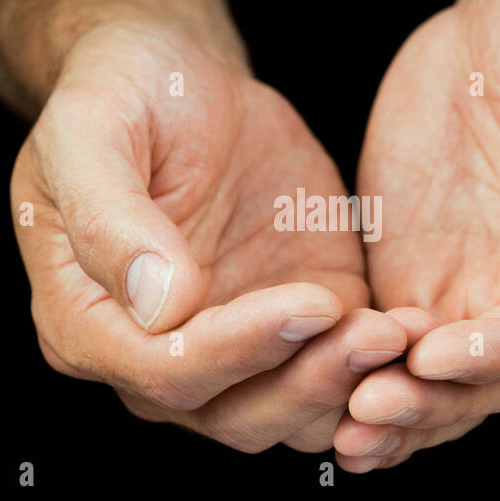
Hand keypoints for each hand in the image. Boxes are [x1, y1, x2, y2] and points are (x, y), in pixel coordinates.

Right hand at [11, 19, 405, 452]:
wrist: (182, 84)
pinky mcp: (295, 331)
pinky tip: (413, 329)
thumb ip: (108, 216)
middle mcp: (154, 359)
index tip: (307, 306)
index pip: (162, 371)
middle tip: (373, 331)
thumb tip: (157, 304)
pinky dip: (376, 371)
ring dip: (347, 387)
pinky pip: (337, 379)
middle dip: (307, 381)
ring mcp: (230, 352)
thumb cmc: (120, 96)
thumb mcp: (91, 129)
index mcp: (86, 324)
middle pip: (232, 414)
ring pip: (290, 416)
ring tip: (396, 332)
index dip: (236, 350)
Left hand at [338, 0, 499, 471]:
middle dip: (438, 401)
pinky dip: (365, 375)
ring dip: (402, 409)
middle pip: (499, 374)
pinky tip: (322, 397)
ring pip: (447, 376)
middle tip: (369, 413)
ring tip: (346, 433)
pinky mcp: (426, 273)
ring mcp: (486, 285)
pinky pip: (397, 342)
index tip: (437, 356)